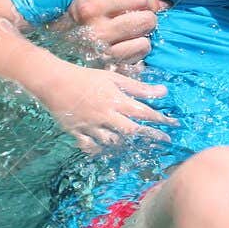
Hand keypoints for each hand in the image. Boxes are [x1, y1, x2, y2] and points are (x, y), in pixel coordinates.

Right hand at [36, 63, 174, 154]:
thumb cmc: (87, 78)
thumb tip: (163, 91)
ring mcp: (91, 126)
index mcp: (115, 101)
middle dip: (150, 136)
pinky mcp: (77, 132)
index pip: (144, 113)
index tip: (173, 124)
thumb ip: (138, 87)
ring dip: (125, 143)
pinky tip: (105, 148)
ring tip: (135, 143)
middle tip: (164, 140)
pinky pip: (90, 146)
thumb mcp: (114, 78)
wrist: (55, 82)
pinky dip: (99, 149)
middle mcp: (106, 116)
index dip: (160, 120)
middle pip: (132, 131)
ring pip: (112, 141)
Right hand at [68, 0, 168, 63]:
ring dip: (143, 35)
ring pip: (146, 40)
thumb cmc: (95, 11)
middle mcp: (94, 29)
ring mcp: (101, 52)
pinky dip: (139, 50)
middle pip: (147, 19)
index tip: (130, 2)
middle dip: (145, 16)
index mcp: (90, 5)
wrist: (68, 42)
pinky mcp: (109, 67)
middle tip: (132, 17)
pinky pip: (141, 55)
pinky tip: (127, 45)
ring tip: (129, 32)